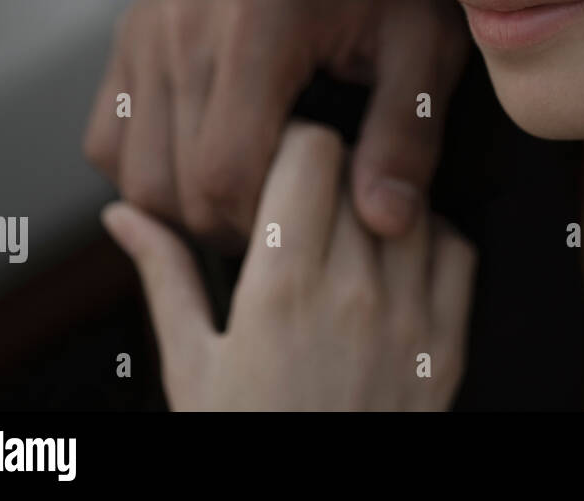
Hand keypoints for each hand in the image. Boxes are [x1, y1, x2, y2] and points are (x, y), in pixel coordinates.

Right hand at [82, 0, 468, 249]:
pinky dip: (147, 165)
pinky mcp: (134, 25)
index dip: (262, 226)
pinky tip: (211, 159)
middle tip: (287, 217)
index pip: (222, 175)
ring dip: (183, 201)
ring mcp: (147, 23)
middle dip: (226, 223)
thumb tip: (385, 224)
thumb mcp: (424, 46)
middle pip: (168, 183)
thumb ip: (406, 135)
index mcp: (256, 27)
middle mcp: (182, 23)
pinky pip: (107, 131)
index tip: (311, 224)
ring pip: (126, 166)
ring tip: (253, 191)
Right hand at [100, 121, 477, 410]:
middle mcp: (352, 292)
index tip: (278, 163)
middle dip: (333, 171)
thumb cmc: (246, 439)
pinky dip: (432, 241)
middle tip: (308, 200)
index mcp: (280, 288)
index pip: (311, 153)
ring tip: (347, 234)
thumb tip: (125, 216)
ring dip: (380, 204)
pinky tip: (395, 262)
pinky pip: (457, 250)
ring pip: (412, 203)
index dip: (293, 144)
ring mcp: (408, 316)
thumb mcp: (191, 366)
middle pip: (362, 170)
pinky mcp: (446, 343)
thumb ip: (166, 277)